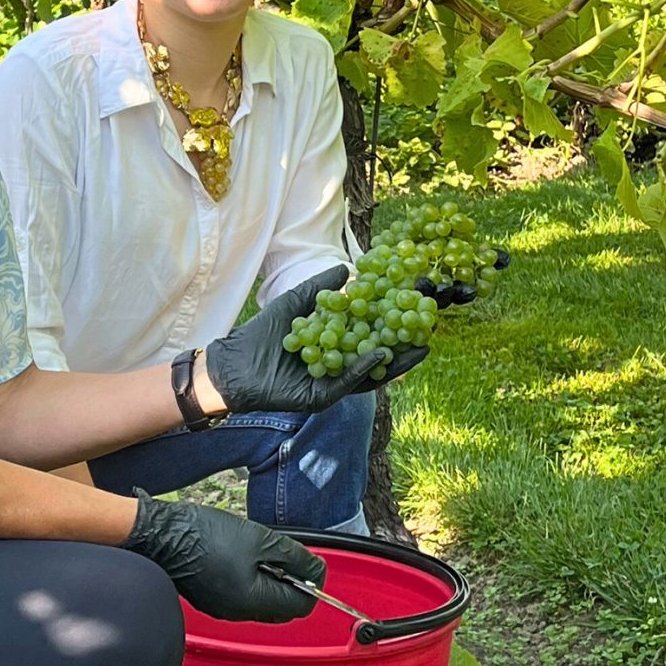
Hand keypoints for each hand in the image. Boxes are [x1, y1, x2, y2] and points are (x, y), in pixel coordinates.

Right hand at [120, 489, 324, 621]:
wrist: (161, 534)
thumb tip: (317, 570)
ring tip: (257, 547)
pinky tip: (238, 552)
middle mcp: (239, 612)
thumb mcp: (258, 538)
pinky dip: (248, 576)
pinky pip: (241, 593)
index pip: (300, 605)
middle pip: (281, 605)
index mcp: (253, 601)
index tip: (307, 560)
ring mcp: (222, 607)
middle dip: (289, 579)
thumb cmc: (204, 534)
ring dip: (268, 575)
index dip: (311, 582)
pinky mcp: (210, 597)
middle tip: (282, 550)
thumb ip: (293, 556)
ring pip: (261, 598)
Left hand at [205, 265, 428, 414]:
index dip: (390, 322)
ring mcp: (333, 383)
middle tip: (428, 333)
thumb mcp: (296, 303)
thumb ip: (321, 287)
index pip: (369, 333)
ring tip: (419, 349)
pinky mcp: (324, 397)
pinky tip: (380, 353)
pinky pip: (349, 382)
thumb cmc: (264, 333)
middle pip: (377, 356)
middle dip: (403, 345)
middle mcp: (338, 364)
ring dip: (395, 362)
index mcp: (334, 343)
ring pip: (370, 374)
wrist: (237, 363)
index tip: (412, 308)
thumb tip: (349, 269)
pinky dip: (365, 369)